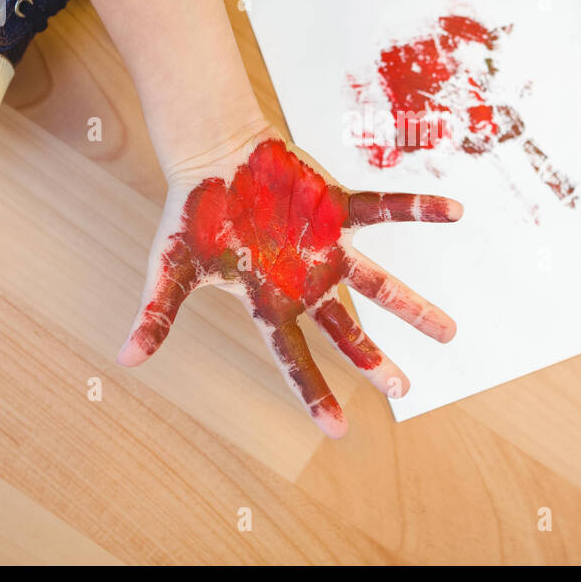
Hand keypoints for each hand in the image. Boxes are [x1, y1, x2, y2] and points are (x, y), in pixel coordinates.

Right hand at [117, 124, 461, 437]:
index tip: (339, 431)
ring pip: (378, 282)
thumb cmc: (193, 210)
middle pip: (347, 330)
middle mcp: (305, 280)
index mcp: (268, 300)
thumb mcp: (171, 268)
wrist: (212, 151)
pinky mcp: (337, 206)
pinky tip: (456, 212)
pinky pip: (385, 209)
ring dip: (412, 305)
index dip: (314, 394)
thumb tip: (124, 360)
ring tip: (450, 332)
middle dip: (374, 360)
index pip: (294, 358)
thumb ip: (156, 314)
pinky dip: (418, 209)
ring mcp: (326, 245)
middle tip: (405, 391)